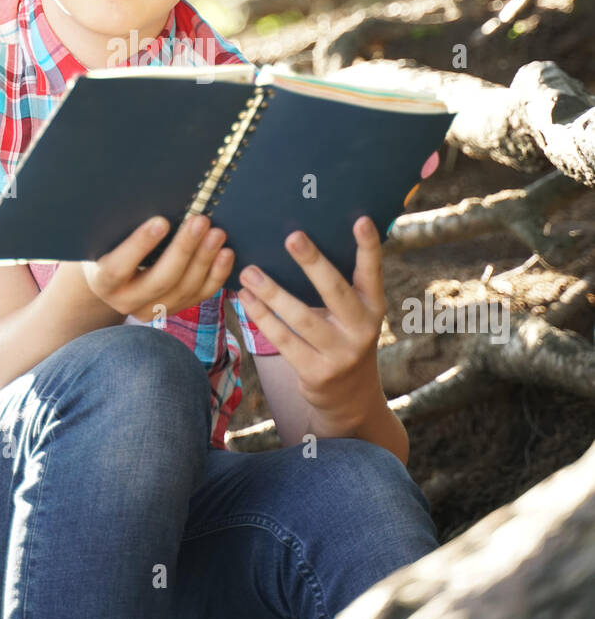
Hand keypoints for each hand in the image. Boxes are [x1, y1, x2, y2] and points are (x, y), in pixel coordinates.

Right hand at [81, 212, 234, 322]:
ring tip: (217, 233)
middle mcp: (126, 302)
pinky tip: (226, 253)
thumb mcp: (108, 237)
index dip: (140, 245)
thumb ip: (124, 226)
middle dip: (184, 249)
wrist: (114, 278)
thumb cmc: (110, 245)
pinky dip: (216, 274)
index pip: (119, 267)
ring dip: (204, 260)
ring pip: (184, 290)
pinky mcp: (174, 309)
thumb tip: (154, 196)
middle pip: (160, 280)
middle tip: (200, 221)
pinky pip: (200, 295)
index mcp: (103, 282)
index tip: (160, 221)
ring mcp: (152, 310)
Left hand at [237, 216, 387, 436]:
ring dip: (272, 292)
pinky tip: (245, 299)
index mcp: (373, 306)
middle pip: (335, 290)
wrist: (350, 398)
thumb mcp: (353, 315)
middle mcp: (361, 329)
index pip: (372, 272)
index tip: (361, 220)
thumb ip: (338, 285)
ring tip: (249, 271)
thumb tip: (301, 241)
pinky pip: (283, 340)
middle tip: (292, 237)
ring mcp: (339, 353)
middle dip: (313, 262)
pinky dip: (261, 318)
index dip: (368, 247)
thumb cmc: (343, 338)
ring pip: (301, 317)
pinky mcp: (316, 372)